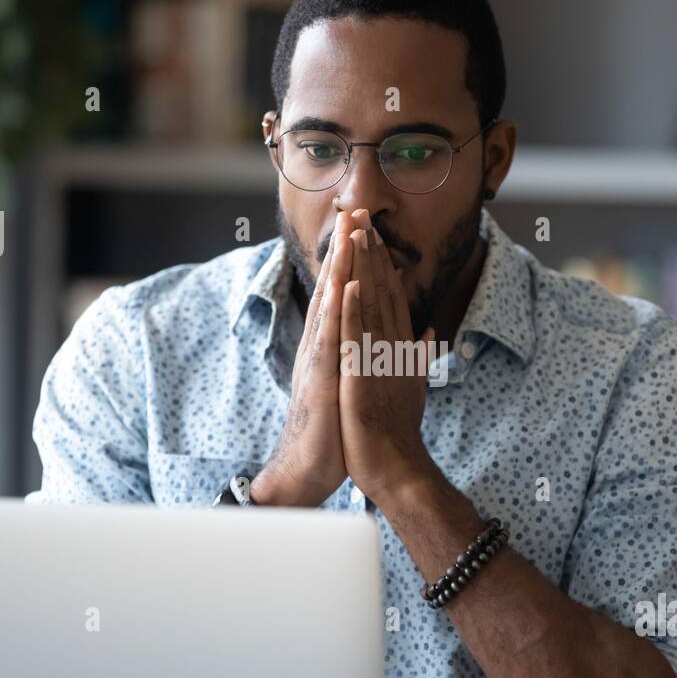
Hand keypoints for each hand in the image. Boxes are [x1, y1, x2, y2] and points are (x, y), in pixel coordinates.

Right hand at [252, 211, 356, 505]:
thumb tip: (369, 337)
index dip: (352, 260)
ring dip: (338, 269)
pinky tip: (343, 286)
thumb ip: (356, 356)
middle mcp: (319, 345)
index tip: (364, 227)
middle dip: (344, 250)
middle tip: (355, 210)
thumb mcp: (347, 384)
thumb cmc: (331, 428)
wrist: (307, 467)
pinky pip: (329, 339)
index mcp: (329, 345)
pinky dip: (336, 311)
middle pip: (331, 289)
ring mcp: (317, 359)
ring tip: (349, 234)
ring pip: (328, 306)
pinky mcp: (320, 379)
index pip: (341, 294)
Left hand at [337, 211, 438, 504]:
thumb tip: (427, 332)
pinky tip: (347, 285)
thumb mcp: (413, 386)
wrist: (397, 467)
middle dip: (372, 254)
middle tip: (363, 217)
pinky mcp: (362, 379)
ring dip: (363, 270)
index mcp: (401, 349)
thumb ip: (418, 356)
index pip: (392, 298)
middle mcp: (393, 349)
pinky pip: (356, 340)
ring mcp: (379, 362)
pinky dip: (352, 312)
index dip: (383, 265)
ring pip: (370, 307)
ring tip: (357, 236)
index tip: (374, 235)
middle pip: (383, 293)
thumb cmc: (399, 431)